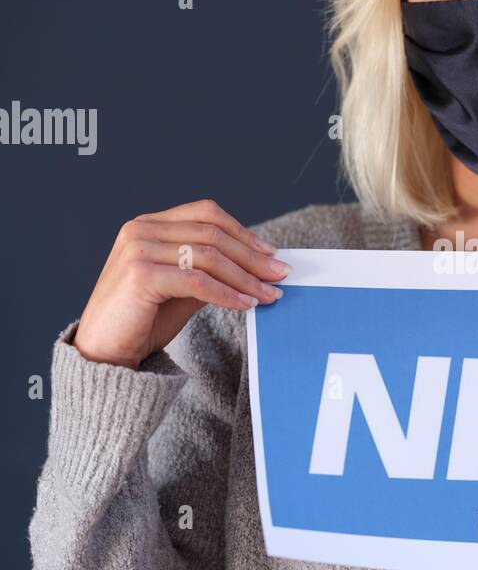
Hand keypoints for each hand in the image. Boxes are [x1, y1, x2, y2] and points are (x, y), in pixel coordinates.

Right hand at [72, 198, 289, 368]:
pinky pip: (197, 281)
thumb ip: (209, 270)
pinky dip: (227, 293)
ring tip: (269, 294)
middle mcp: (140, 229)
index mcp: (148, 225)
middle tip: (281, 274)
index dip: (242, 232)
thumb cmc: (142, 320)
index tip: (271, 253)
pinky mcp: (140, 275)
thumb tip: (257, 266)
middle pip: (211, 233)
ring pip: (208, 256)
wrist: (103, 354)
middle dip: (252, 256)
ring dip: (245, 277)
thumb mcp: (182, 287)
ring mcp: (138, 249)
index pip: (205, 215)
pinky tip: (246, 304)